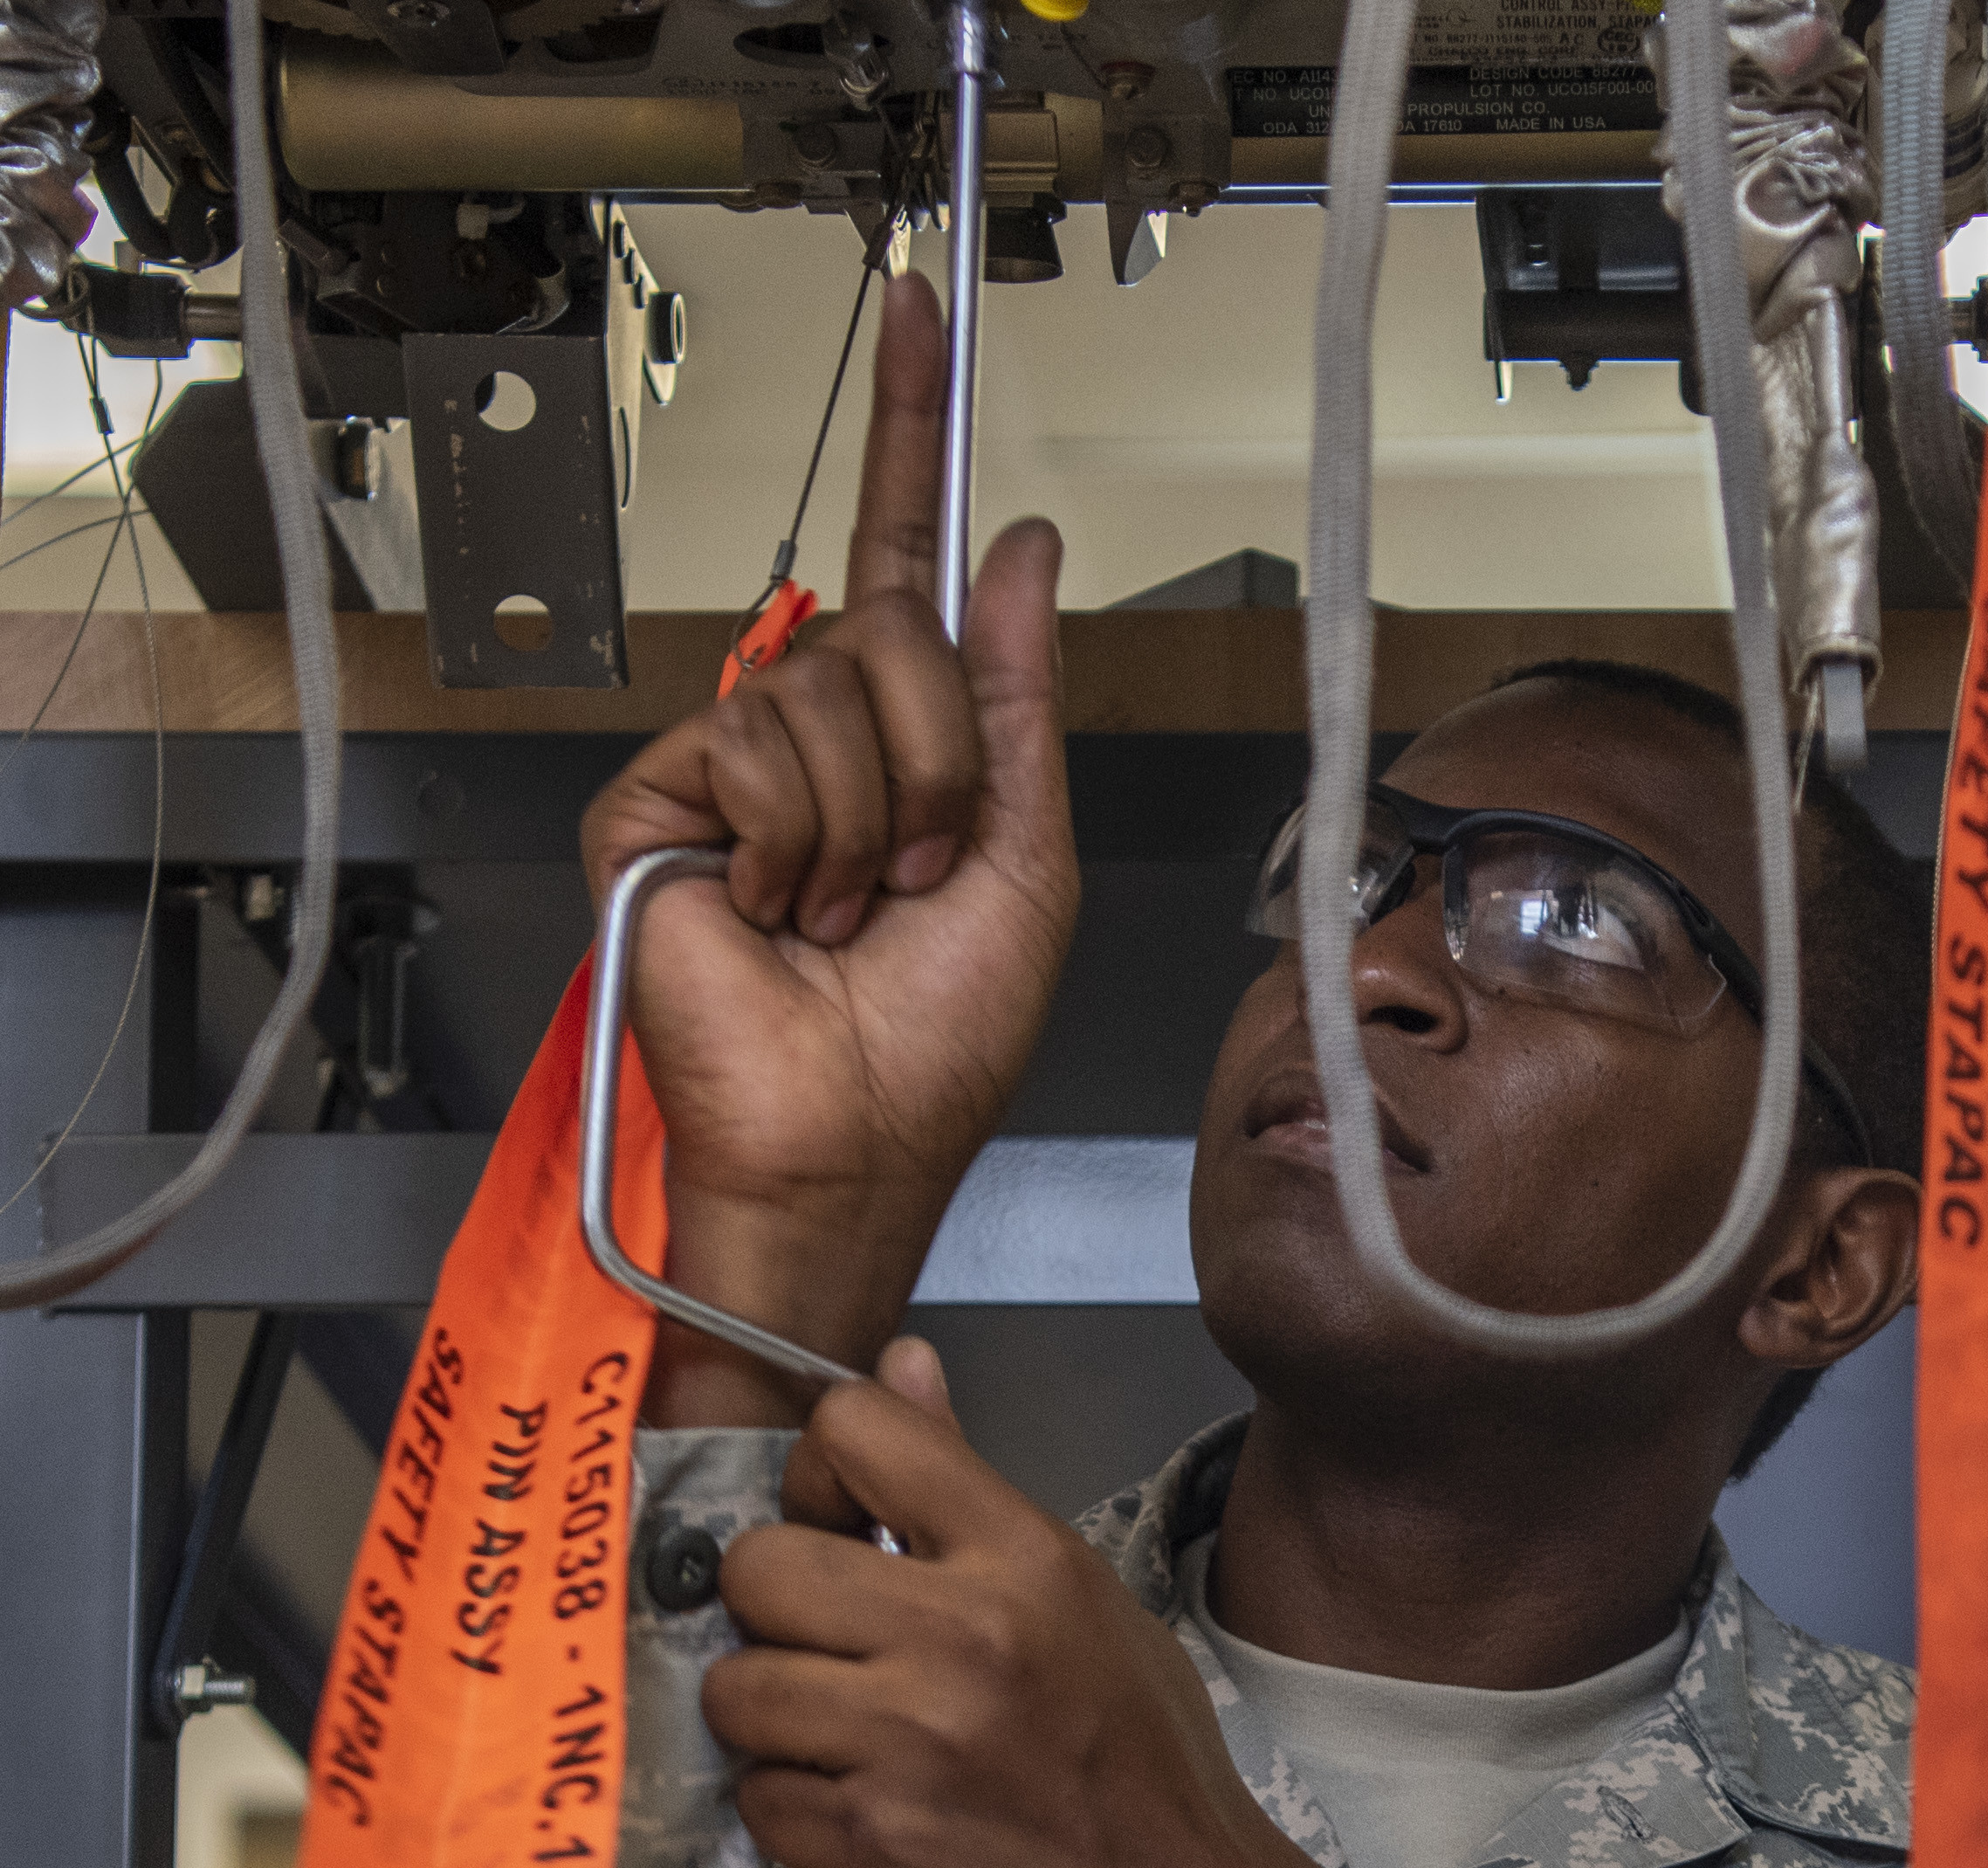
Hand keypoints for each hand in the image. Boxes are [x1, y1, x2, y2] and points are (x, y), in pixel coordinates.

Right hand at [582, 277, 1078, 1424]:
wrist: (855, 1139)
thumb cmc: (940, 1033)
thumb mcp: (1028, 852)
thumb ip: (1018, 693)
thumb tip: (1016, 544)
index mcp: (903, 741)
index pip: (900, 559)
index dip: (907, 433)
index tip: (915, 307)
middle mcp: (814, 736)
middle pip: (892, 632)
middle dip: (943, 762)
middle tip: (923, 875)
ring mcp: (731, 766)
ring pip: (831, 696)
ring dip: (880, 819)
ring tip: (852, 910)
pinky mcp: (658, 799)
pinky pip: (757, 749)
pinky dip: (800, 840)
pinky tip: (782, 911)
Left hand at [705, 1341, 1358, 1867]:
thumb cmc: (1149, 1773)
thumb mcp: (1088, 1606)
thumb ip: (973, 1491)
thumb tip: (903, 1363)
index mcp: (1029, 1561)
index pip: (855, 1428)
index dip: (824, 1476)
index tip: (843, 1528)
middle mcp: (967, 1636)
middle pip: (760, 1562)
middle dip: (779, 1614)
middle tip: (839, 1657)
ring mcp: (913, 1742)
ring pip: (739, 1686)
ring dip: (776, 1722)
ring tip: (852, 1747)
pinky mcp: (873, 1840)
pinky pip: (759, 1796)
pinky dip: (798, 1813)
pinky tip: (869, 1820)